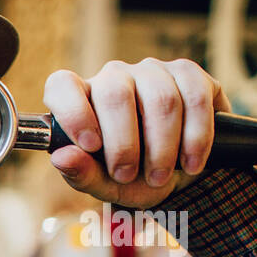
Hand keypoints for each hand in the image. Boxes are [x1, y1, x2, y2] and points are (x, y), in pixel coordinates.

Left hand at [43, 58, 231, 208]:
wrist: (177, 178)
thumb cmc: (130, 178)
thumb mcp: (104, 185)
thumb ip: (81, 173)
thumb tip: (61, 158)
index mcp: (81, 100)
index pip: (62, 86)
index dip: (73, 112)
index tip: (90, 146)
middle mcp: (113, 78)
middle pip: (115, 95)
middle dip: (123, 144)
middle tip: (127, 176)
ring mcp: (151, 71)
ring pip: (160, 99)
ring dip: (162, 147)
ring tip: (158, 177)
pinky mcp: (188, 73)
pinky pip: (195, 97)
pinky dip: (196, 137)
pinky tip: (191, 162)